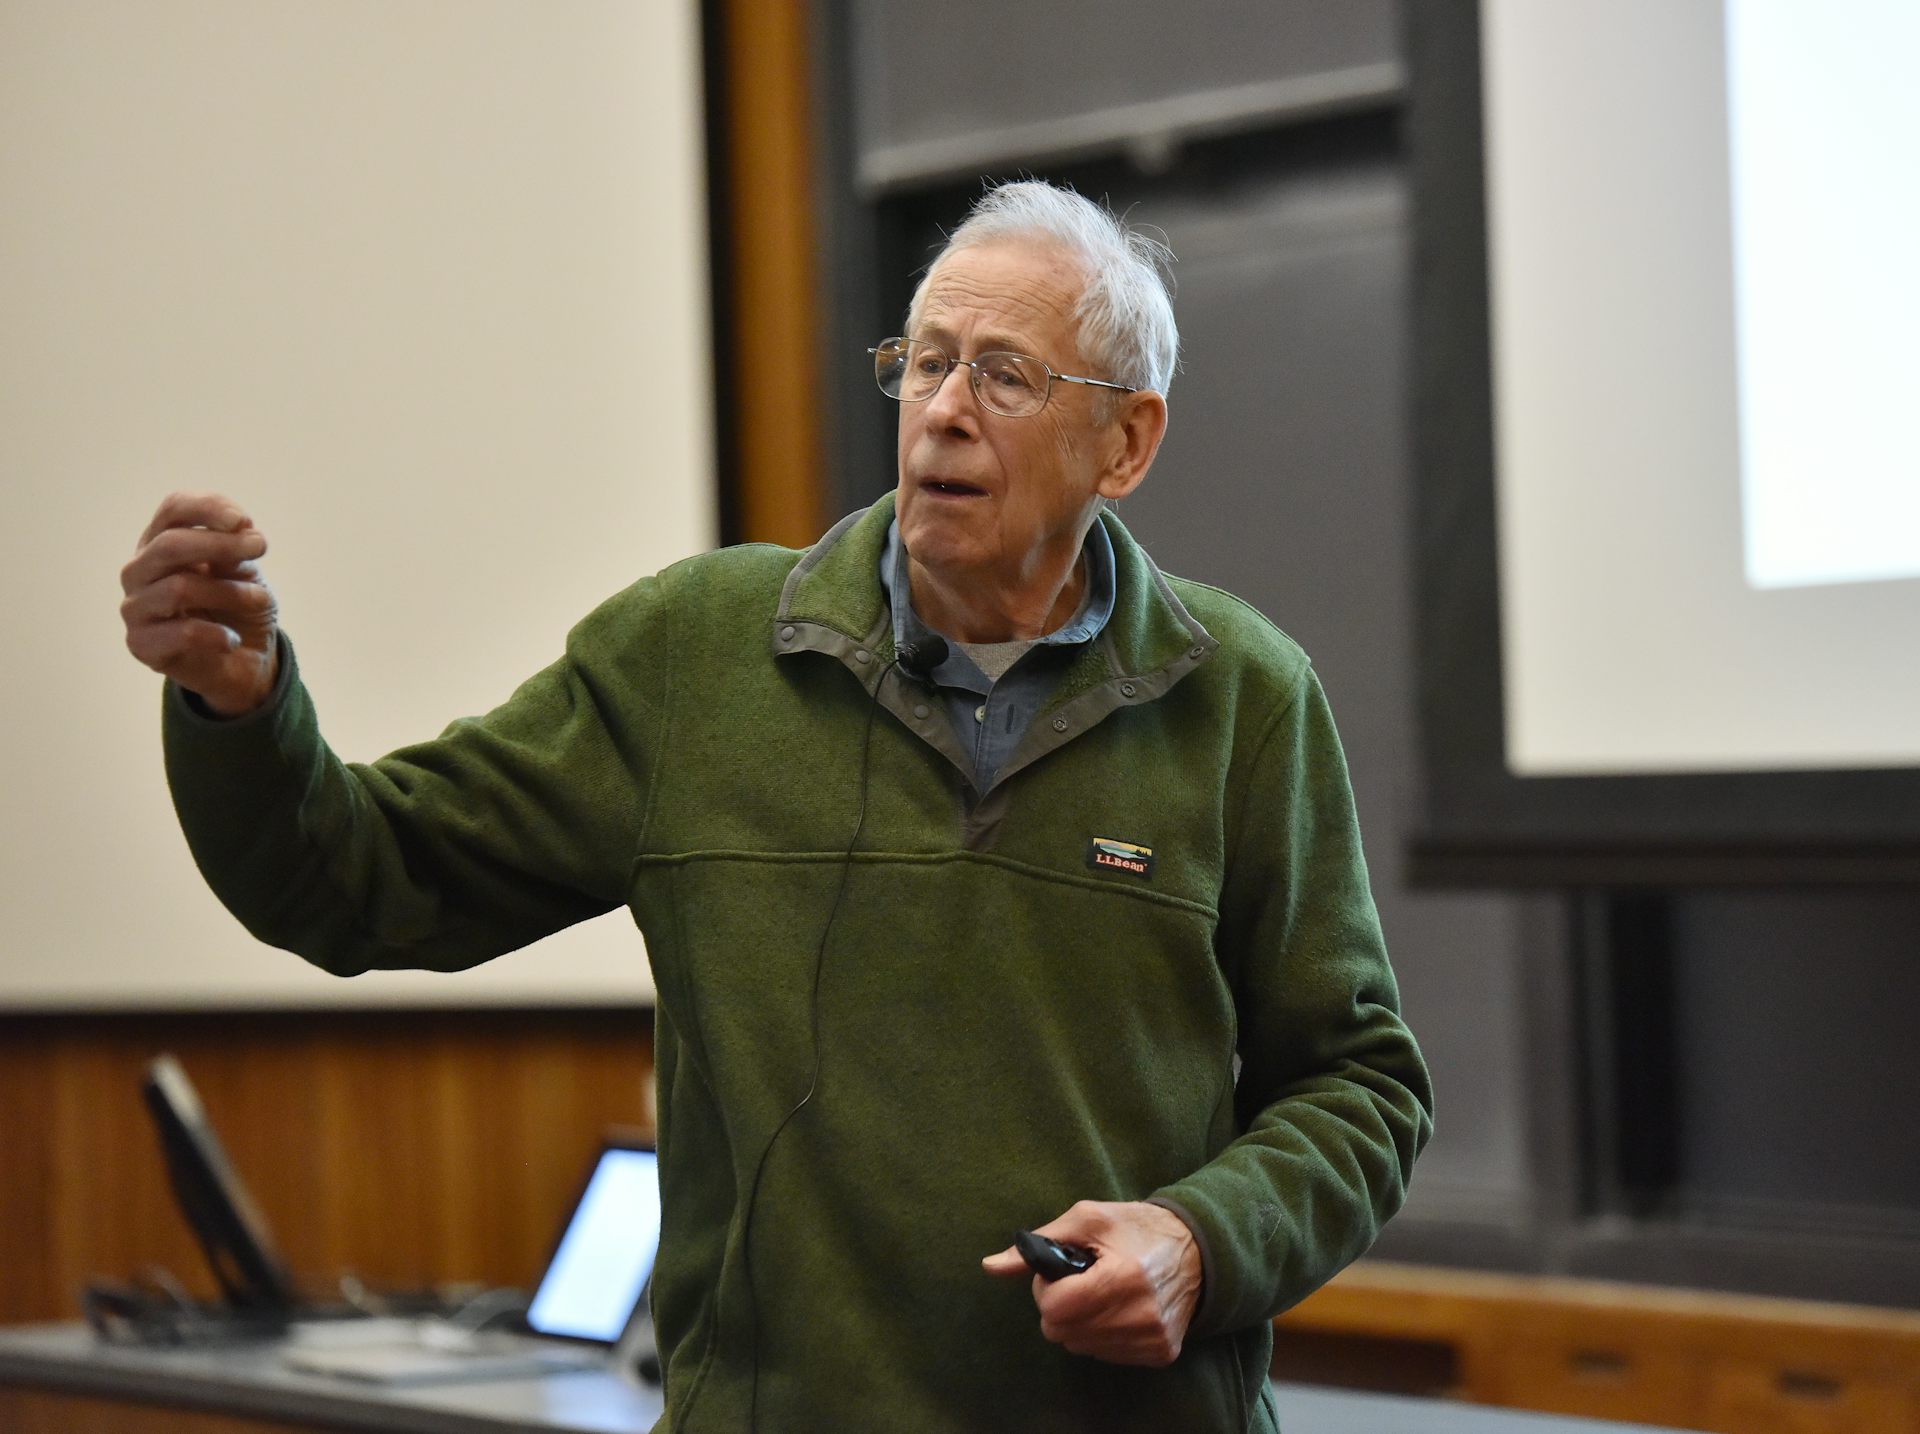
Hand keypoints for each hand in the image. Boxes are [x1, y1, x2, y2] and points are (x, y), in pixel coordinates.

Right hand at [121, 492, 279, 715]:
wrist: (243, 661)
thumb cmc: (238, 607)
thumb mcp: (244, 573)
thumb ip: (234, 551)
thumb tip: (240, 528)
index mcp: (162, 543)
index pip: (173, 510)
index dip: (207, 507)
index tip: (244, 521)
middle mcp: (140, 570)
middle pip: (169, 545)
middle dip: (221, 544)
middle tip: (260, 548)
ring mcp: (135, 607)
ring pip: (179, 588)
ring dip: (230, 592)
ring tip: (260, 600)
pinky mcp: (141, 645)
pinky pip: (182, 633)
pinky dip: (218, 635)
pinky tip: (233, 640)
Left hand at [982, 1200, 1202, 1365]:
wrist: (1197, 1249)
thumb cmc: (1135, 1227)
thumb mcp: (1086, 1220)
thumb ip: (1038, 1244)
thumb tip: (989, 1267)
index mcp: (1122, 1277)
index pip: (1055, 1309)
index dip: (1046, 1289)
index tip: (1061, 1271)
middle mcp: (1141, 1315)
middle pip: (1063, 1334)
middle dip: (1059, 1307)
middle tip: (1079, 1282)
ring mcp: (1153, 1339)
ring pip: (1081, 1348)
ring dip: (1080, 1323)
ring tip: (1100, 1292)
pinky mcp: (1161, 1354)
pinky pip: (1106, 1356)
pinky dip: (1102, 1335)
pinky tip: (1118, 1309)